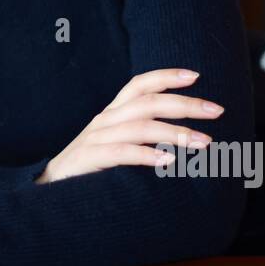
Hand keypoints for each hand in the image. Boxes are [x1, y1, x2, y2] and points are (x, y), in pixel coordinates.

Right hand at [35, 68, 223, 183]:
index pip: (139, 84)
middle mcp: (105, 120)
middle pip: (148, 102)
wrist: (47, 189)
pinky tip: (169, 161)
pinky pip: (121, 153)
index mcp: (112, 113)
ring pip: (140, 126)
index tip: (196, 76)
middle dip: (185, 104)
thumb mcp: (116, 145)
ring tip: (204, 142)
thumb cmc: (90, 168)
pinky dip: (147, 155)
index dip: (166, 76)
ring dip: (176, 132)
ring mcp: (95, 139)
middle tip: (217, 111)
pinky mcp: (88, 160)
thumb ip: (141, 137)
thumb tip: (187, 138)